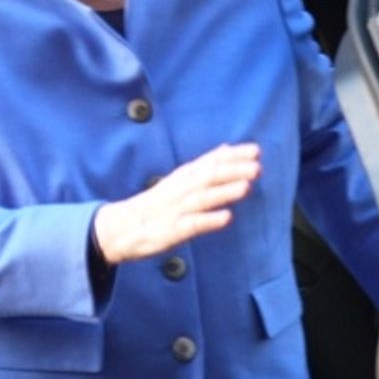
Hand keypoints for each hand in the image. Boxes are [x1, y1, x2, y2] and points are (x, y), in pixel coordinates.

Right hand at [93, 143, 260, 263]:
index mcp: (184, 177)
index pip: (210, 161)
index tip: (255, 150)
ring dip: (224, 191)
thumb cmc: (156, 204)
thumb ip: (204, 165)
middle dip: (233, 171)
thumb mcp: (179, 179)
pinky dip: (209, 220)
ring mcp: (176, 210)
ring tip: (246, 187)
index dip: (233, 156)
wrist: (122, 228)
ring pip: (202, 198)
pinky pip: (192, 224)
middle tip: (256, 167)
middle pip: (208, 177)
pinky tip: (226, 218)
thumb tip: (227, 148)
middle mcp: (181, 189)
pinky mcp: (172, 231)